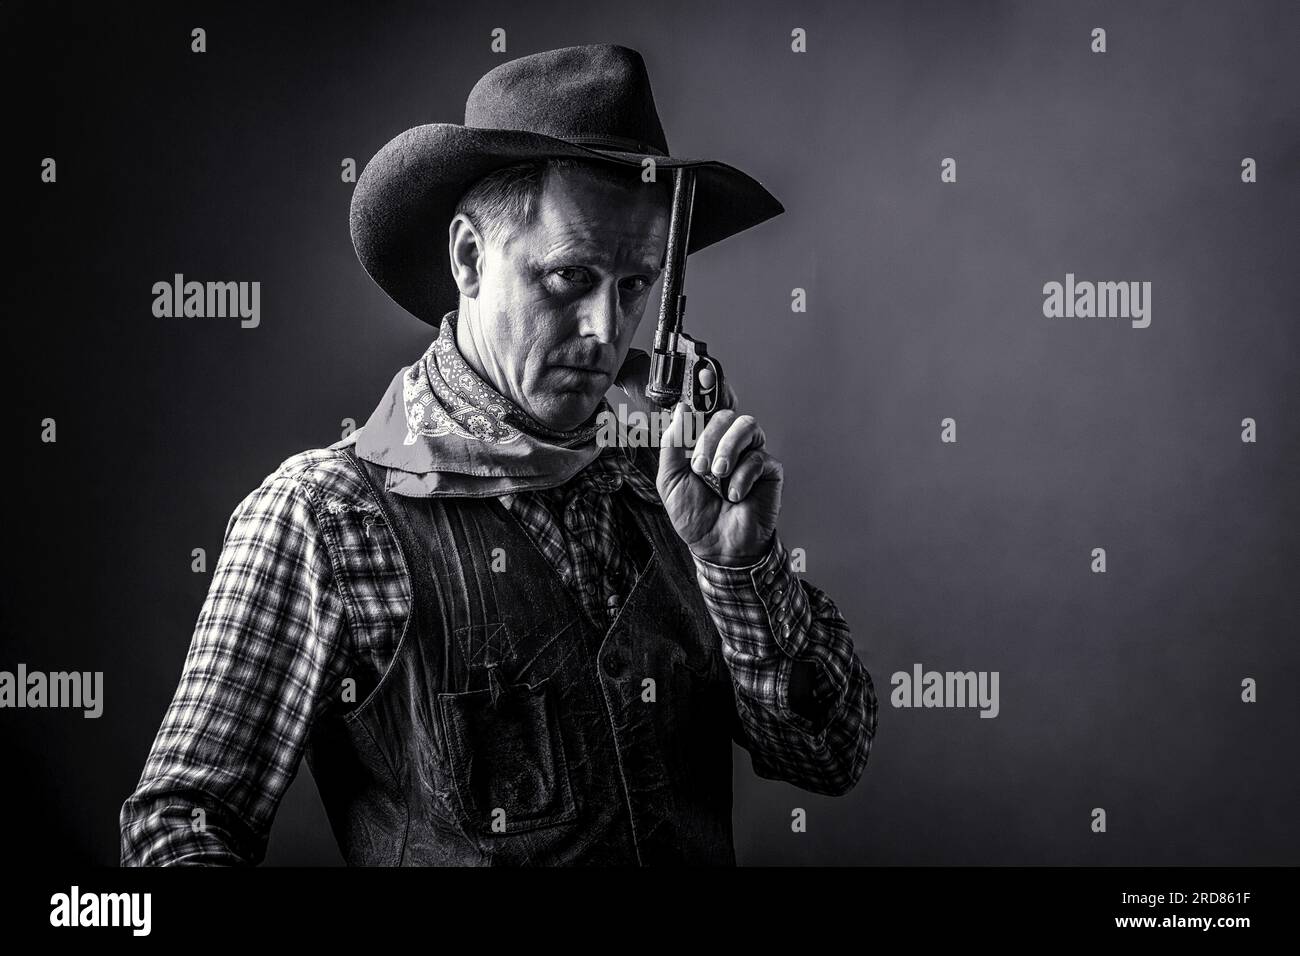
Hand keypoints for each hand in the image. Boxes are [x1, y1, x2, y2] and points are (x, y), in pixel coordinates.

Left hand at [657, 402, 781, 566]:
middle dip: (709, 438)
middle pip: (725, 415)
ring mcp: (750, 454)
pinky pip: (759, 458)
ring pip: (747, 425)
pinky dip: (742, 477)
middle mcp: (728, 444)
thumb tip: (681, 410)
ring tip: (718, 474)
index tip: (700, 379)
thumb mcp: (670, 480)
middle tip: (700, 466)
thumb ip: (672, 445)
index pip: (706, 409)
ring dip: (728, 448)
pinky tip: (734, 495)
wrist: (717, 547)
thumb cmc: (695, 516)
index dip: (705, 390)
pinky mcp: (769, 470)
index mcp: (703, 442)